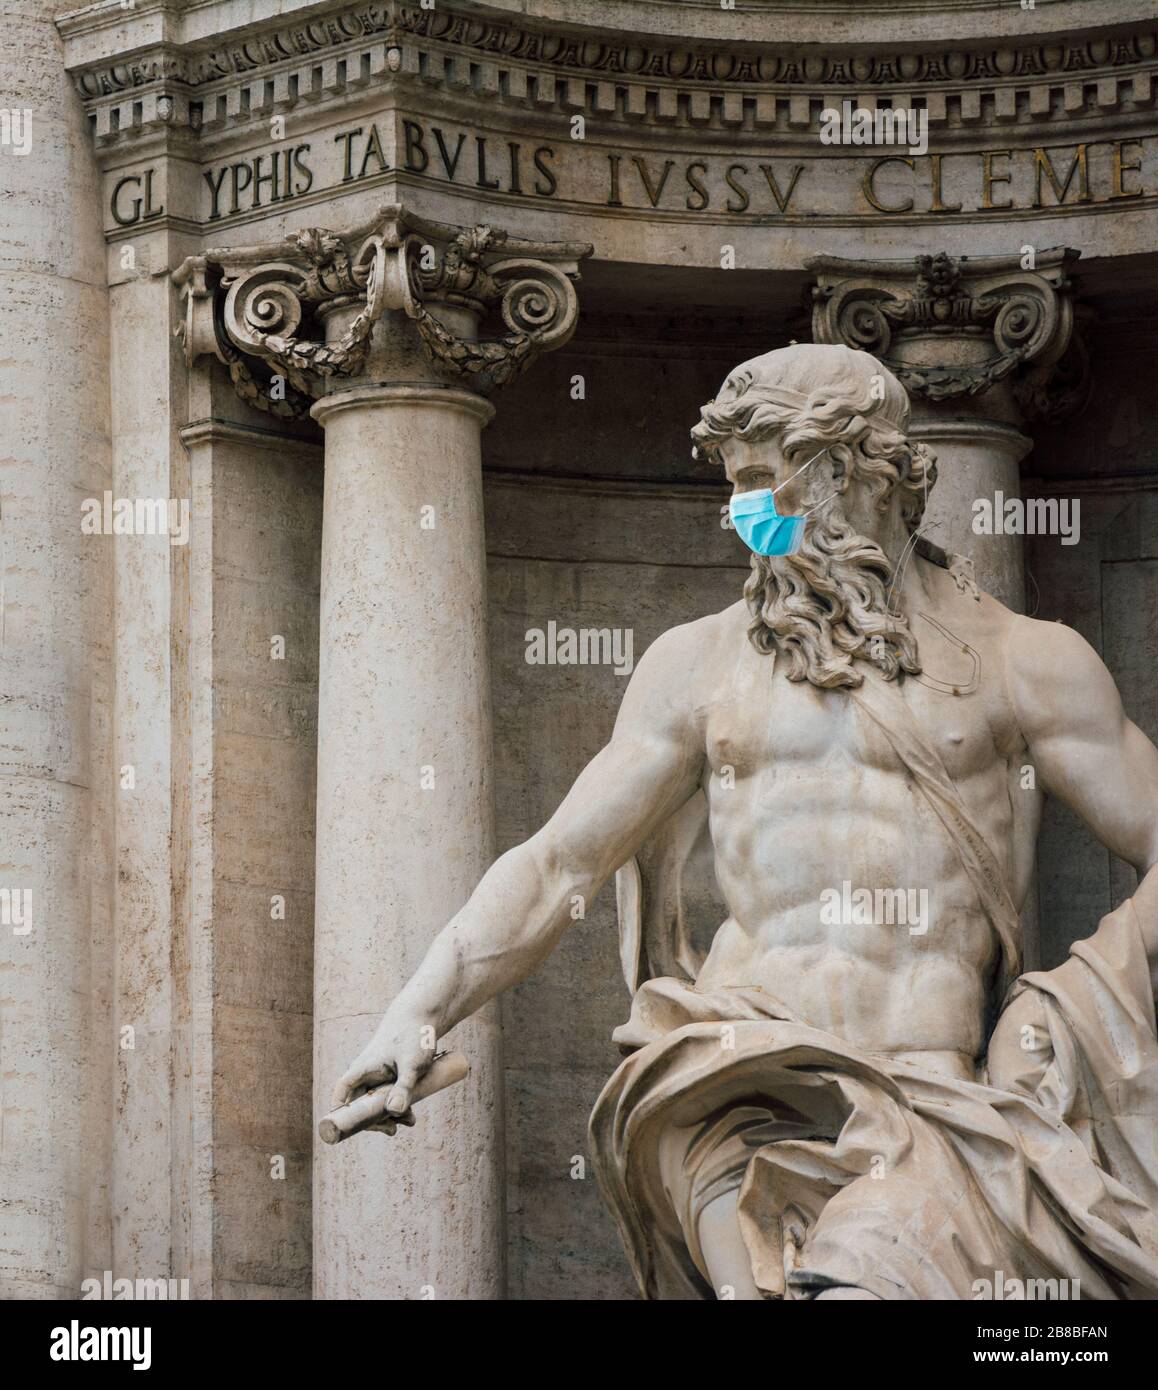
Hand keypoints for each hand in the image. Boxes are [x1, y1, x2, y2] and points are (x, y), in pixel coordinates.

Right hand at [331, 1007, 438, 1122]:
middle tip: (393, 1130)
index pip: (342, 1092)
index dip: (340, 1111)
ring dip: (389, 1115)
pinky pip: (387, 1097)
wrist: (421, 1015)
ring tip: (410, 1121)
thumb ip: (403, 1087)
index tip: (345, 1128)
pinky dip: (396, 1106)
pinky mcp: (389, 1076)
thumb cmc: (413, 1035)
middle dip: (374, 1120)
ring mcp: (377, 1075)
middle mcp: (366, 1073)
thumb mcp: (411, 1063)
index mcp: (363, 1068)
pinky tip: (410, 1116)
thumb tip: (393, 1111)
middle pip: (360, 1104)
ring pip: (375, 1103)